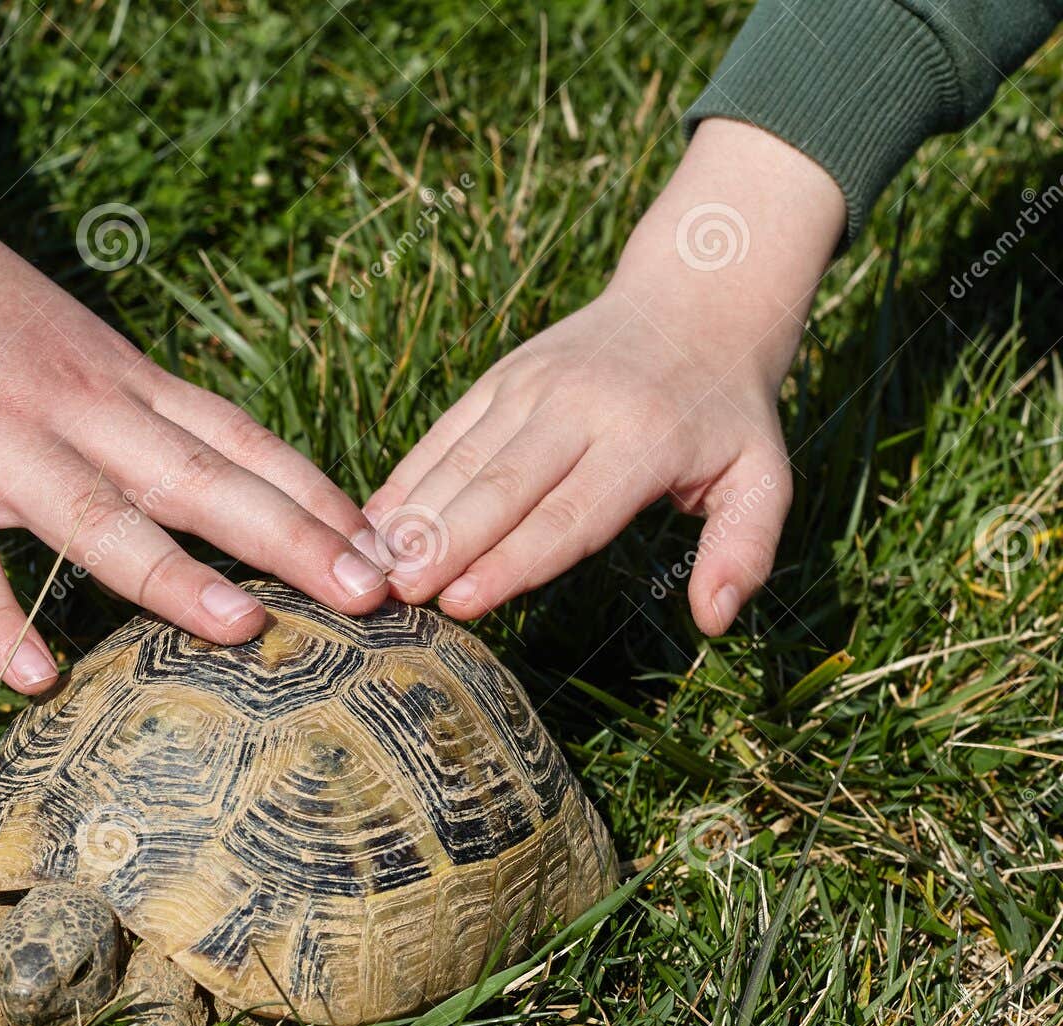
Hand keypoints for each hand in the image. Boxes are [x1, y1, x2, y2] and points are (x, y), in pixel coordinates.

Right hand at [0, 155, 386, 692]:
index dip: (319, 498)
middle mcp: (79, 408)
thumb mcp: (80, 346)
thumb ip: (145, 414)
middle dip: (292, 539)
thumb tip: (224, 483)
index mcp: (124, 381)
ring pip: (98, 513)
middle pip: (201, 479)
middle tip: (371, 596)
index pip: (242, 442)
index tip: (388, 551)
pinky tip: (34, 677)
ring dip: (172, 574)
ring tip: (244, 631)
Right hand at [365, 119, 845, 633]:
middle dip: (444, 543)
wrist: (696, 296)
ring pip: (462, 460)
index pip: (566, 516)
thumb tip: (714, 621)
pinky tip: (372, 520)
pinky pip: (446, 433)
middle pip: (500, 489)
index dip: (510, 563)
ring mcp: (532, 387)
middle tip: (395, 593)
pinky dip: (407, 477)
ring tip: (369, 564)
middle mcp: (579, 410)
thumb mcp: (763, 477)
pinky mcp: (501, 377)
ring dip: (413, 515)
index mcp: (643, 442)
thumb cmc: (726, 412)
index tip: (460, 603)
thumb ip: (744, 550)